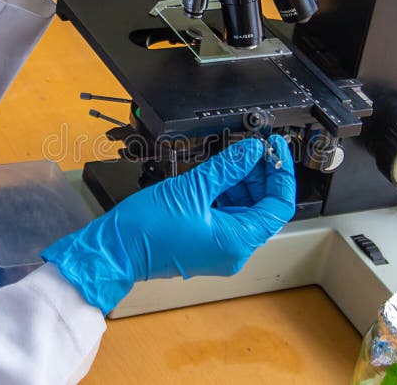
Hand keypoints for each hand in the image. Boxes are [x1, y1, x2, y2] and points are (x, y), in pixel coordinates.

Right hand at [42, 135, 296, 313]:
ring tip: (232, 157)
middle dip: (260, 174)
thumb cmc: (147, 228)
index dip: (282, 173)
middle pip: (263, 208)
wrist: (115, 250)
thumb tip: (252, 151)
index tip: (276, 147)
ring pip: (245, 211)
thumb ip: (228, 167)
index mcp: (238, 241)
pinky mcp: (206, 244)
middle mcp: (234, 251)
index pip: (279, 206)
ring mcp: (220, 249)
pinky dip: (227, 194)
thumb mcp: (192, 188)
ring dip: (243, 182)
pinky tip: (217, 173)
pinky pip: (227, 216)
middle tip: (252, 146)